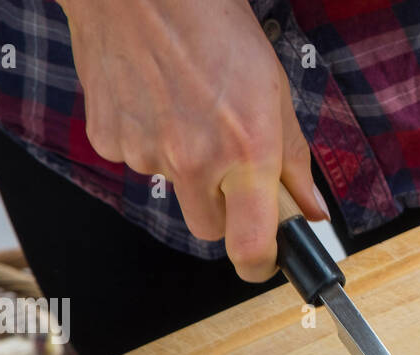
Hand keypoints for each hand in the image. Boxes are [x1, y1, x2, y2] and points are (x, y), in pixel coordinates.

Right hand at [57, 0, 326, 279]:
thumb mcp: (273, 90)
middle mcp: (194, 160)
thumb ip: (293, 159)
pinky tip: (154, 99)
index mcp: (245, 151)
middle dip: (222, 210)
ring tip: (186, 109)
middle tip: (227, 167)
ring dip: (182, 167)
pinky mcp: (108, 139)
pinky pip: (135, 160)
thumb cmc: (211, 24)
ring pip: (171, 189)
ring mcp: (146, 153)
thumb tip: (311, 209)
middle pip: (208, 229)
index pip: (250, 246)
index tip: (266, 260)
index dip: (260, 264)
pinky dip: (147, 139)